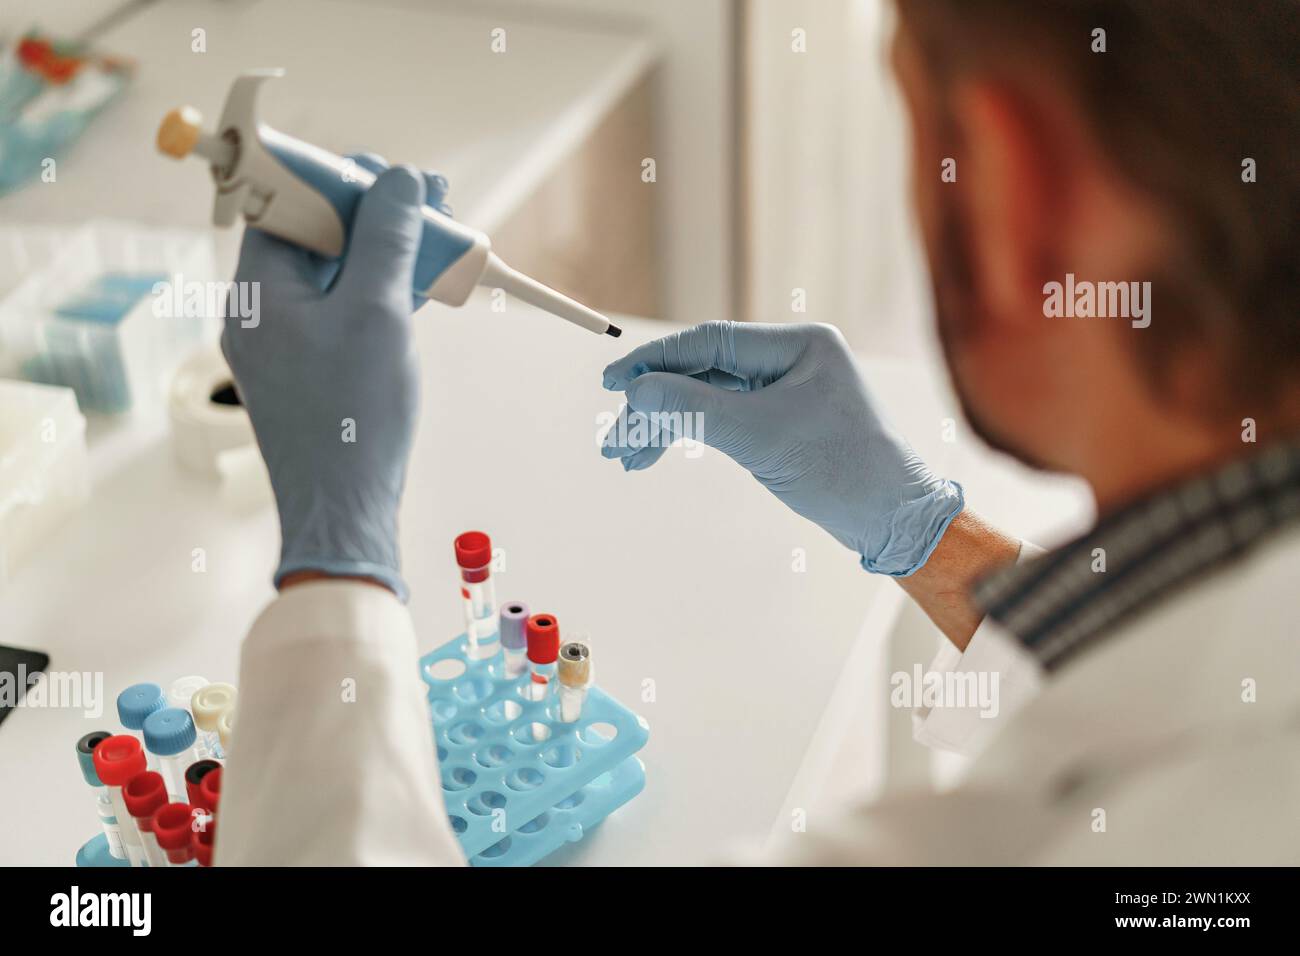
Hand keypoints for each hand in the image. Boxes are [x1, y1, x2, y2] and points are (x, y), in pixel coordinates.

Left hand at [222, 155, 449, 599]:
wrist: (343, 509)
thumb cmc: (353, 419)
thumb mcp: (377, 315)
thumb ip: (386, 240)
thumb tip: (397, 181)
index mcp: (257, 291)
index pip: (288, 206)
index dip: (340, 180)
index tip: (392, 173)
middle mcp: (262, 311)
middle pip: (315, 235)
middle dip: (373, 212)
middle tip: (431, 199)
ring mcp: (286, 342)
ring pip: (335, 273)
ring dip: (385, 250)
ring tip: (440, 237)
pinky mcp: (312, 368)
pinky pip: (343, 309)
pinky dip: (381, 291)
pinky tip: (423, 283)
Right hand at [600, 321, 962, 575]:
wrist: (892, 518)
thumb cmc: (841, 469)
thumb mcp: (758, 435)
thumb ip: (692, 407)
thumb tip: (636, 391)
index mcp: (799, 344)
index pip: (711, 342)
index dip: (656, 361)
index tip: (614, 382)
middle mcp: (794, 359)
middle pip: (705, 371)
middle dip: (658, 404)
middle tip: (617, 438)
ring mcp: (789, 390)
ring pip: (710, 398)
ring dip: (668, 425)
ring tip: (627, 456)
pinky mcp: (785, 421)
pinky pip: (726, 419)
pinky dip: (693, 434)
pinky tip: (659, 452)